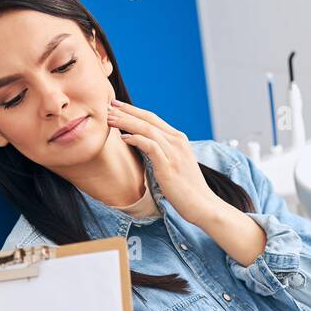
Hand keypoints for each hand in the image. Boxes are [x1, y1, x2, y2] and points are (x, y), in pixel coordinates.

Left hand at [106, 100, 215, 223]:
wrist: (203, 205)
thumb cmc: (187, 189)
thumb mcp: (176, 164)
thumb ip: (163, 152)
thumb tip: (144, 146)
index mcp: (179, 139)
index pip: (153, 118)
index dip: (133, 110)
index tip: (116, 105)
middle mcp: (177, 142)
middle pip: (148, 119)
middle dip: (126, 111)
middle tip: (107, 106)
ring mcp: (174, 153)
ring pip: (147, 129)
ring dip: (126, 122)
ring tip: (109, 119)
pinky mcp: (169, 166)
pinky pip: (150, 146)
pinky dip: (136, 139)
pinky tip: (123, 138)